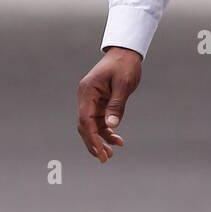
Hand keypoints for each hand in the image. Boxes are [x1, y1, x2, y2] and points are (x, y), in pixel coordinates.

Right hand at [76, 47, 141, 162]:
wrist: (126, 53)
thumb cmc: (124, 65)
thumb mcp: (123, 84)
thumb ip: (117, 105)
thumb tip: (112, 126)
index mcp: (87, 91)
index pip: (85, 119)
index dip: (91, 137)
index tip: (100, 150)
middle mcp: (86, 97)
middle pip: (85, 126)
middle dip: (93, 143)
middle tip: (105, 158)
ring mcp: (92, 100)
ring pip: (92, 125)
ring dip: (100, 139)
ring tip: (111, 153)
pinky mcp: (99, 103)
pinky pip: (100, 120)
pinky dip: (107, 131)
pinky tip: (117, 140)